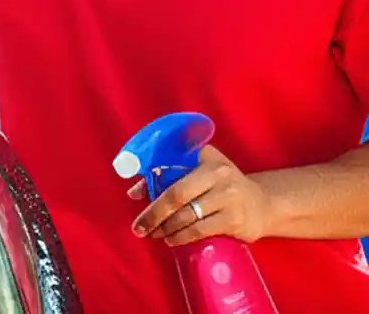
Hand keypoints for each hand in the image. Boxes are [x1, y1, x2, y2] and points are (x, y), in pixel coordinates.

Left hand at [128, 145, 273, 246]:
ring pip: (186, 215)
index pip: (170, 167)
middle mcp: (219, 174)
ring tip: (154, 233)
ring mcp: (229, 197)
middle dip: (154, 213)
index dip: (150, 182)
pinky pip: (200, 230)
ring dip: (165, 227)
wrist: (264, 204)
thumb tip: (133, 193)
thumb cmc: (222, 187)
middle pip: (176, 194)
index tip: (133, 196)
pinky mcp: (235, 219)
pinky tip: (172, 240)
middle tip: (139, 226)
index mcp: (205, 158)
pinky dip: (181, 236)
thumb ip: (168, 177)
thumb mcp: (200, 174)